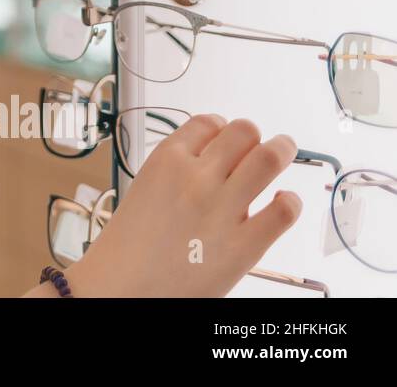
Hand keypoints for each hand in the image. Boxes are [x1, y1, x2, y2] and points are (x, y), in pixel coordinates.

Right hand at [40, 115, 303, 296]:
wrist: (121, 288)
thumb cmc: (127, 248)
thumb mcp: (143, 191)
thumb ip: (176, 175)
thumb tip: (215, 167)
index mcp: (165, 161)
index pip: (208, 123)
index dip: (222, 128)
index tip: (226, 136)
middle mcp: (196, 177)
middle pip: (243, 132)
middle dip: (253, 136)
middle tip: (260, 144)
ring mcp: (222, 209)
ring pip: (269, 158)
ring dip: (281, 150)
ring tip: (284, 150)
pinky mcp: (244, 245)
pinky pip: (283, 210)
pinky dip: (290, 202)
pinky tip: (282, 202)